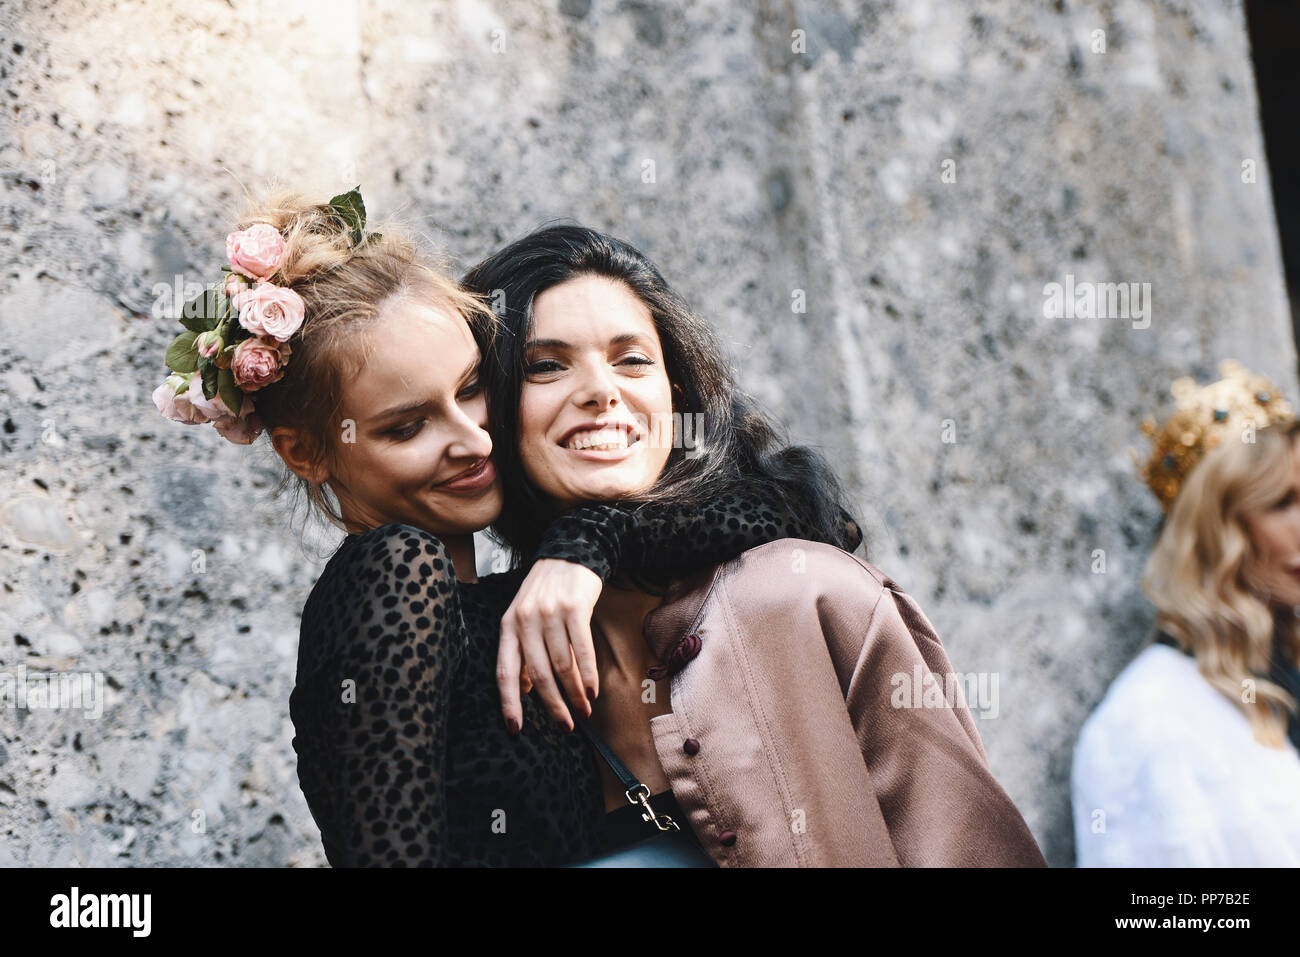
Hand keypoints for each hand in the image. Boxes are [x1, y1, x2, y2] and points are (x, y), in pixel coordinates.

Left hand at [497, 559, 602, 733]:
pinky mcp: (574, 608)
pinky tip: (593, 691)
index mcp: (508, 626)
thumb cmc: (546, 592)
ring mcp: (549, 613)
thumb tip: (523, 689)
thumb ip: (522, 651)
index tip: (515, 730)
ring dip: (575, 694)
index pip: (504, 671)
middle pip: (538, 675)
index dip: (508, 703)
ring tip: (584, 711)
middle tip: (566, 726)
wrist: (570, 553)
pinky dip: (588, 674)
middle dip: (553, 706)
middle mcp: (525, 620)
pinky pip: (582, 650)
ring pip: (562, 665)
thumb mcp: (524, 618)